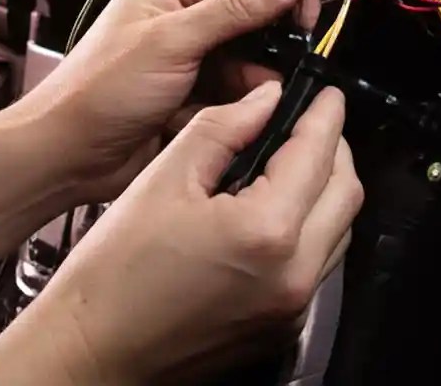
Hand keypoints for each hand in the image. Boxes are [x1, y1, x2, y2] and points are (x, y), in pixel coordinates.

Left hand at [20, 0, 317, 202]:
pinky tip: (239, 115)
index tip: (302, 13)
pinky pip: (240, 89)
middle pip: (255, 8)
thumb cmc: (103, 88)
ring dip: (260, 75)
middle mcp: (187, 9)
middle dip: (273, 35)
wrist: (71, 153)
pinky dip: (245, 101)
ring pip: (253, 53)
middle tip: (291, 59)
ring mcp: (194, 53)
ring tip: (253, 96)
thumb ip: (235, 8)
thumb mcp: (173, 40)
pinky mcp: (199, 91)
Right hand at [20, 81, 362, 383]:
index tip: (323, 93)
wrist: (94, 349)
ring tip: (288, 164)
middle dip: (333, 148)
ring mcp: (292, 308)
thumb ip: (221, 129)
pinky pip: (317, 264)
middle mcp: (293, 275)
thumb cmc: (115, 275)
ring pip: (338, 230)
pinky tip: (274, 212)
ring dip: (324, 190)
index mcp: (266, 231)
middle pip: (346, 192)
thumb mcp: (163, 179)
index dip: (324, 113)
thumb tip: (263, 101)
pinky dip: (309, 229)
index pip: (318, 153)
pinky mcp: (282, 326)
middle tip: (307, 122)